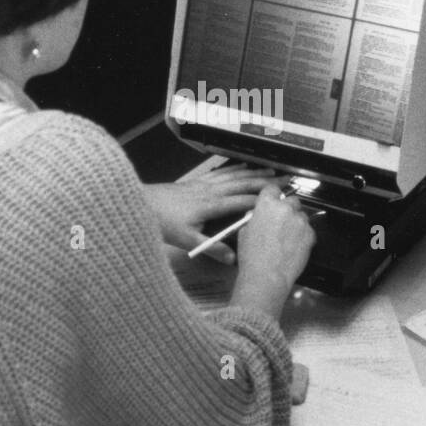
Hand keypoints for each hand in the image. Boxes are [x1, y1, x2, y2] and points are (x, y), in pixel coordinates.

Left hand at [144, 165, 280, 263]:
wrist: (142, 203)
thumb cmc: (161, 221)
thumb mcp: (187, 240)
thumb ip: (211, 249)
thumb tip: (232, 258)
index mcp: (211, 205)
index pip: (243, 201)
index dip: (263, 199)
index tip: (280, 198)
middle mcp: (210, 191)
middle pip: (242, 183)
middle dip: (265, 181)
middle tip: (283, 179)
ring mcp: (203, 184)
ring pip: (233, 175)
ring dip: (253, 172)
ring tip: (269, 170)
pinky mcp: (195, 182)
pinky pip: (220, 172)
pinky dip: (234, 168)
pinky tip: (241, 166)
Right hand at [232, 184, 315, 316]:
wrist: (267, 276)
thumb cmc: (253, 257)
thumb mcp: (244, 232)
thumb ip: (255, 218)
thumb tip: (259, 217)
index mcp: (266, 204)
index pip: (272, 189)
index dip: (272, 195)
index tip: (274, 199)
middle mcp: (285, 209)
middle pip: (291, 200)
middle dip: (287, 209)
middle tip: (281, 222)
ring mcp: (300, 221)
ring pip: (301, 215)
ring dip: (296, 222)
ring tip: (286, 238)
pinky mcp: (310, 234)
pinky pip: (308, 229)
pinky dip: (303, 235)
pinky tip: (293, 246)